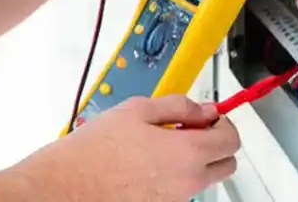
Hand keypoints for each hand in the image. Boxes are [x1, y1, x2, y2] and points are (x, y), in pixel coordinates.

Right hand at [19, 95, 240, 200]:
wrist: (66, 186)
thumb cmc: (94, 150)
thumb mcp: (136, 110)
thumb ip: (178, 106)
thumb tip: (204, 110)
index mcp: (186, 153)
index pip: (231, 139)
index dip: (223, 122)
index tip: (208, 116)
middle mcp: (187, 182)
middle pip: (226, 164)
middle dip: (215, 144)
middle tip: (189, 129)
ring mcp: (175, 200)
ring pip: (203, 178)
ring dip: (193, 160)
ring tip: (158, 145)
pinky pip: (180, 191)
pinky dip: (174, 176)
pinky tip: (145, 163)